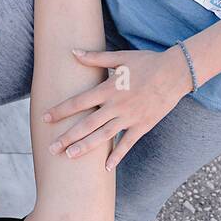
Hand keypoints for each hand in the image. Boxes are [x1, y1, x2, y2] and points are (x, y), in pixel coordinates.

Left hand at [42, 47, 192, 169]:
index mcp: (108, 89)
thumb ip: (95, 58)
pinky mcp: (142, 126)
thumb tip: (73, 52)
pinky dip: (117, 156)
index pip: (78, 102)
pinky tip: (105, 168)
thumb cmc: (147, 63)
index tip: (45, 118)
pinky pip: (127, 144)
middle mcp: (116, 106)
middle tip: (51, 148)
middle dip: (67, 136)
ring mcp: (129, 118)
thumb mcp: (120, 57)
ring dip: (85, 147)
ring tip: (69, 157)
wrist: (175, 73)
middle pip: (86, 124)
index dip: (60, 110)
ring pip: (103, 136)